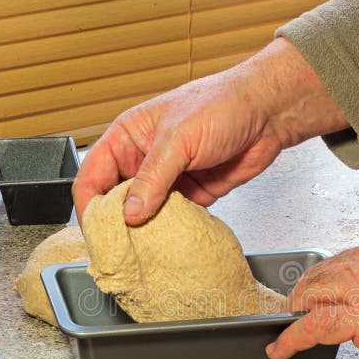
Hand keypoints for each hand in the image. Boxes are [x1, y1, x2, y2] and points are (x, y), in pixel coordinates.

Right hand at [72, 38, 347, 224]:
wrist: (269, 113)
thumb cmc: (223, 104)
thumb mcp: (179, 139)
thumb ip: (152, 178)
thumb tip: (130, 213)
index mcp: (128, 137)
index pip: (92, 176)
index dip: (89, 205)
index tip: (95, 232)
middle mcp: (143, 159)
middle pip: (115, 200)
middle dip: (115, 225)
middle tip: (119, 250)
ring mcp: (168, 179)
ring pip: (144, 213)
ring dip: (144, 232)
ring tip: (142, 254)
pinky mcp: (192, 194)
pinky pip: (172, 219)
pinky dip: (170, 232)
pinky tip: (169, 244)